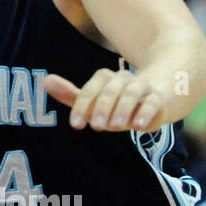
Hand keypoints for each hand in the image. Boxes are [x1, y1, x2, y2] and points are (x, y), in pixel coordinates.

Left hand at [45, 68, 168, 132]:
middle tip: (96, 126)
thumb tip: (46, 81)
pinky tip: (139, 126)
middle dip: (102, 108)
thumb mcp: (96, 102)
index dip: (82, 106)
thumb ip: (72, 95)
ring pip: (132, 93)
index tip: (76, 125)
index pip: (91, 89)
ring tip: (116, 126)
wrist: (160, 95)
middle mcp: (124, 79)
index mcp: (106, 78)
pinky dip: (146, 112)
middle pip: (111, 90)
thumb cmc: (120, 103)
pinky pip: (153, 102)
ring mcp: (143, 87)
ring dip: (123, 109)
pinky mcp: (159, 98)